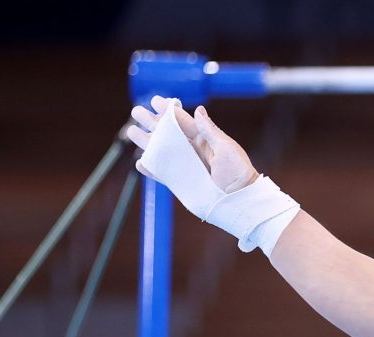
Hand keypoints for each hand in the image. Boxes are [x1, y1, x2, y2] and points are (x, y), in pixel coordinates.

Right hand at [124, 96, 259, 193]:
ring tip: (132, 131)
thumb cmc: (238, 172)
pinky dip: (151, 168)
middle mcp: (192, 150)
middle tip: (136, 111)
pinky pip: (163, 173)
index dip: (168, 111)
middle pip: (168, 134)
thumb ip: (210, 131)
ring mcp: (186, 166)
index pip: (182, 122)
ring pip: (161, 151)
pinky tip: (141, 162)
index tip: (155, 100)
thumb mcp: (226, 148)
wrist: (241, 198)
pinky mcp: (181, 181)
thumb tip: (198, 110)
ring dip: (146, 142)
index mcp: (204, 140)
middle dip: (152, 122)